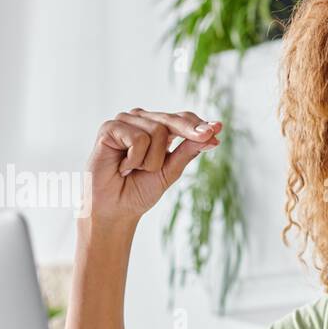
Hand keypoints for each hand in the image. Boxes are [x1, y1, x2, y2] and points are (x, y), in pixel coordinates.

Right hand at [84, 108, 221, 223]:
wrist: (115, 209)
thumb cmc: (139, 190)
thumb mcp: (170, 170)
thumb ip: (188, 151)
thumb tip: (212, 134)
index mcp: (158, 128)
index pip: (183, 119)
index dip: (200, 125)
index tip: (218, 131)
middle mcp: (142, 120)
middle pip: (173, 120)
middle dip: (187, 133)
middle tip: (204, 137)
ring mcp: (125, 121)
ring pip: (157, 131)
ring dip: (150, 161)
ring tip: (134, 170)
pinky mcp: (109, 127)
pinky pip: (138, 139)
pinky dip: (135, 160)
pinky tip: (122, 167)